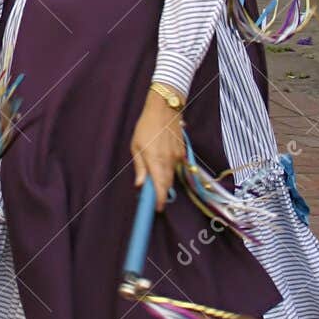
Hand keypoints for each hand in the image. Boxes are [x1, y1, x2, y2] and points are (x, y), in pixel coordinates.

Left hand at [131, 90, 185, 210]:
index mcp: (156, 160)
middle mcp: (169, 161)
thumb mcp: (136, 146)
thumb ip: (139, 167)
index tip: (157, 209)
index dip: (160, 201)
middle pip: (167, 184)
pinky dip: (169, 170)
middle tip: (152, 196)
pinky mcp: (182, 152)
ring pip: (172, 176)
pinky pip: (176, 167)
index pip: (161, 187)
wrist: (165, 109)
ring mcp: (178, 157)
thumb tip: (139, 185)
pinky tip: (162, 163)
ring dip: (164, 180)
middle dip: (161, 193)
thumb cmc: (146, 126)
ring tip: (154, 177)